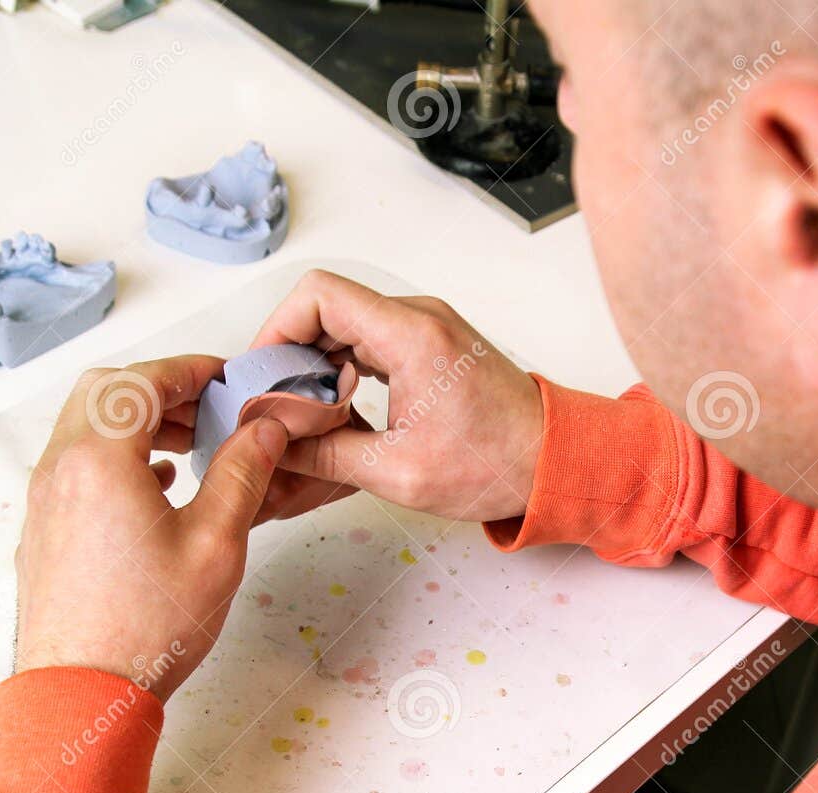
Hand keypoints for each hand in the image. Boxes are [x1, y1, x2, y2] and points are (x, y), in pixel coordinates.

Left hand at [15, 357, 287, 700]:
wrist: (81, 694)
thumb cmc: (147, 628)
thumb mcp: (216, 545)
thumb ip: (242, 474)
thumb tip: (263, 429)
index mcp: (100, 460)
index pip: (143, 381)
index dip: (191, 371)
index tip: (227, 378)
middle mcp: (60, 469)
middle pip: (103, 391)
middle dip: (159, 387)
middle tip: (209, 405)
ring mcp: (44, 500)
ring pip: (85, 427)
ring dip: (137, 420)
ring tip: (193, 445)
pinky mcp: (44, 530)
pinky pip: (76, 464)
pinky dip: (116, 454)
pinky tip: (159, 484)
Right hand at [250, 269, 544, 521]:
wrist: (554, 462)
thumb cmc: (496, 464)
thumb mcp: (397, 472)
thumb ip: (325, 455)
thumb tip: (274, 443)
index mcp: (412, 335)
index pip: (318, 294)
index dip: (277, 329)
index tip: (263, 374)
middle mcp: (420, 317)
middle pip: (327, 308)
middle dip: (292, 354)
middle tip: (276, 404)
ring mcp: (428, 327)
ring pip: (346, 324)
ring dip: (318, 364)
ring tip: (306, 414)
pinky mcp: (432, 344)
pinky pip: (371, 339)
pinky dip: (346, 367)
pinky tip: (340, 412)